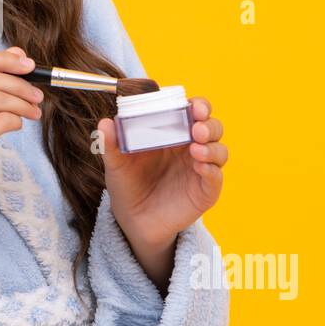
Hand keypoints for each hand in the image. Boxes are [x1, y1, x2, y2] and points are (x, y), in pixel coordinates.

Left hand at [95, 96, 226, 257]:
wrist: (132, 219)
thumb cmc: (128, 183)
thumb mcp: (116, 163)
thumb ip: (111, 143)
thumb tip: (104, 124)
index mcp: (173, 132)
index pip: (194, 111)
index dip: (198, 106)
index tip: (193, 106)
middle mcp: (191, 147)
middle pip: (212, 127)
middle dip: (208, 125)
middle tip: (197, 129)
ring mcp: (200, 168)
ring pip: (219, 151)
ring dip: (212, 147)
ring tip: (196, 150)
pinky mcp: (205, 190)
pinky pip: (215, 177)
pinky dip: (211, 170)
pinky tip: (199, 167)